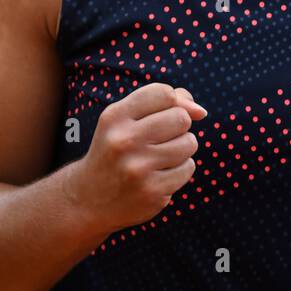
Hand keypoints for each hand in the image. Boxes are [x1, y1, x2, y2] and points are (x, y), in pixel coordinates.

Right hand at [63, 82, 207, 231]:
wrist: (88, 198)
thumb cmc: (116, 150)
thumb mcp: (126, 120)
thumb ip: (163, 103)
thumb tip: (201, 111)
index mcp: (114, 117)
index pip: (164, 93)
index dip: (173, 101)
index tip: (163, 113)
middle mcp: (124, 141)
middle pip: (181, 118)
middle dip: (179, 126)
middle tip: (160, 138)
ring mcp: (138, 168)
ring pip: (189, 143)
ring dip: (182, 148)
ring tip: (160, 156)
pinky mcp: (151, 192)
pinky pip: (187, 168)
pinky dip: (180, 169)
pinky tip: (159, 174)